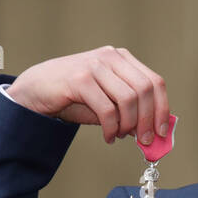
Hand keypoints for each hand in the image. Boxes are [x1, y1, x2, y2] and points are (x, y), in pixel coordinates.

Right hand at [8, 46, 170, 146]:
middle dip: (147, 120)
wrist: (35, 90)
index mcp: (121, 58)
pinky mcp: (80, 79)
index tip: (162, 132)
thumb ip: (128, 111)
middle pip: (144, 90)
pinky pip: (107, 110)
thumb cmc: (73, 97)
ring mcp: (95, 65)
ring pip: (128, 99)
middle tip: (144, 141)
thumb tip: (152, 132)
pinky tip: (108, 137)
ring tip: (120, 137)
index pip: (154, 82)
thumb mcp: (107, 102)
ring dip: (128, 125)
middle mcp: (110, 57)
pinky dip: (111, 129)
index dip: (162, 108)